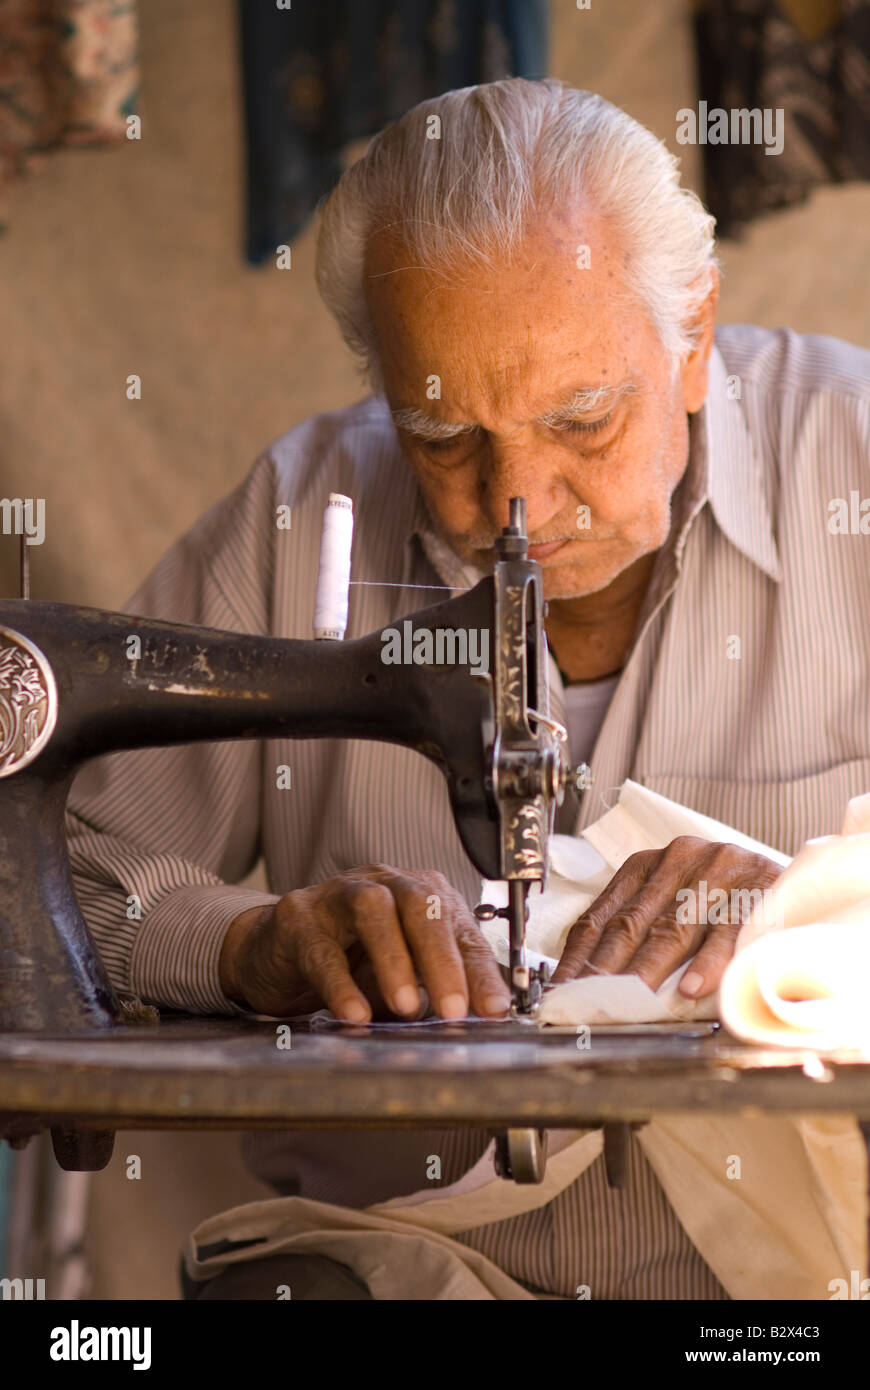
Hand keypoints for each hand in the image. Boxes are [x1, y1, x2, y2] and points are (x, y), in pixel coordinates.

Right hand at [219, 864, 510, 1021]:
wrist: (276, 948)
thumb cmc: (349, 957)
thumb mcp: (400, 975)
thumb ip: (430, 991)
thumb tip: (468, 1021)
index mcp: (421, 896)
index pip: (460, 931)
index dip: (479, 971)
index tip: (494, 1010)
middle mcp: (386, 885)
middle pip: (422, 907)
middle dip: (442, 960)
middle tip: (453, 1009)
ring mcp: (339, 895)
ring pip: (374, 910)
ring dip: (394, 959)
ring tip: (405, 1007)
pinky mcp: (299, 917)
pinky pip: (322, 948)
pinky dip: (340, 984)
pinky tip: (354, 1013)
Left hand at [551, 837, 782, 997]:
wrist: (793, 880)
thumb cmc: (723, 900)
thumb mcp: (675, 903)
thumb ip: (640, 929)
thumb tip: (593, 981)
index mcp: (647, 864)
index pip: (602, 915)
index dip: (580, 956)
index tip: (563, 990)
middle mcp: (679, 859)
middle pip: (633, 922)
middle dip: (608, 968)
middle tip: (589, 1002)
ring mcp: (718, 870)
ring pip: (675, 927)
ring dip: (651, 969)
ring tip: (633, 1001)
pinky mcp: (756, 887)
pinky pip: (727, 930)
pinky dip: (707, 962)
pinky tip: (691, 988)